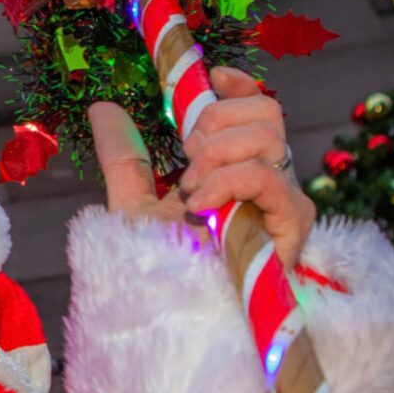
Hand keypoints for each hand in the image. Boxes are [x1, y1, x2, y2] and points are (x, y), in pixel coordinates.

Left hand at [88, 65, 316, 267]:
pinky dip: (226, 181)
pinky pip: (265, 176)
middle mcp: (268, 180)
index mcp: (238, 169)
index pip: (255, 107)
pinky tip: (199, 206)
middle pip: (266, 112)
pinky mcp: (291, 224)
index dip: (237, 84)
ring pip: (267, 136)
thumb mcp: (133, 205)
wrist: (175, 315)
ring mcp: (283, 201)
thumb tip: (102, 107)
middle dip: (215, 120)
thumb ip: (124, 157)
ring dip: (216, 154)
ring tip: (189, 192)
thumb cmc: (161, 270)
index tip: (209, 77)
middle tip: (185, 157)